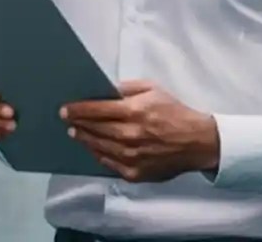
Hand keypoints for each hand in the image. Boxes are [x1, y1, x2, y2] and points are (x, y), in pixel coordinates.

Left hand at [61, 80, 219, 182]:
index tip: (64, 110)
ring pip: (98, 147)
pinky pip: (109, 163)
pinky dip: (99, 155)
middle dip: (78, 124)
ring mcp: (131, 157)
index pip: (96, 110)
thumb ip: (128, 88)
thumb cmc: (175, 112)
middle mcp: (129, 135)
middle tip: (67, 121)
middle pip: (94, 129)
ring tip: (76, 133)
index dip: (77, 110)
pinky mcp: (135, 173)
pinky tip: (94, 148)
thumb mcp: (154, 89)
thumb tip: (106, 90)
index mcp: (134, 112)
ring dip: (85, 139)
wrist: (197, 142)